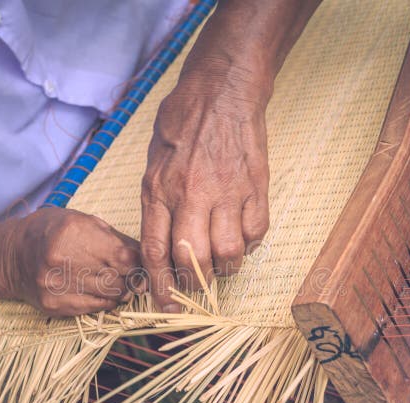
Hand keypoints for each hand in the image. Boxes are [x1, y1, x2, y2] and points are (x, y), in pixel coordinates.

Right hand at [1, 209, 141, 315]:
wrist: (13, 255)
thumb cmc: (54, 232)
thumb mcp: (84, 221)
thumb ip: (116, 239)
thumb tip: (146, 260)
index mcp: (73, 232)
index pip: (125, 257)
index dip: (139, 264)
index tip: (142, 264)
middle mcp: (63, 260)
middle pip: (119, 279)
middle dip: (130, 278)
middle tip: (132, 275)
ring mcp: (57, 285)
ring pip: (110, 296)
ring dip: (120, 290)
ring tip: (115, 280)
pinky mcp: (54, 304)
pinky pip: (95, 308)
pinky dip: (104, 300)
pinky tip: (99, 290)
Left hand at [139, 0, 320, 312]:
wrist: (222, 90)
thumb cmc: (183, 122)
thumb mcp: (154, 162)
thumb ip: (155, 203)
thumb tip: (160, 246)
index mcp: (160, 189)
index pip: (155, 250)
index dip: (159, 286)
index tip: (165, 306)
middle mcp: (192, 194)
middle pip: (193, 259)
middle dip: (194, 283)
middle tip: (196, 285)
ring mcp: (227, 191)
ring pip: (228, 252)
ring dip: (226, 267)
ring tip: (222, 263)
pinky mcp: (255, 186)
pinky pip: (256, 232)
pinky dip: (250, 243)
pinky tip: (242, 235)